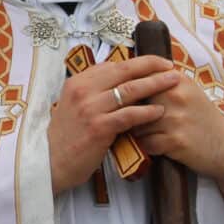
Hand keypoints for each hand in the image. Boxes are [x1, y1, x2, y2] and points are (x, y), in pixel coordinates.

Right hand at [47, 56, 175, 194]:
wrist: (51, 162)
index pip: (112, 65)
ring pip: (130, 90)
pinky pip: (129, 115)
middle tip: (170, 66)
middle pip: (124, 71)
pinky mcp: (98, 127)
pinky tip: (160, 111)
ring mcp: (90, 108)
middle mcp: (82, 90)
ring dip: (155, 84)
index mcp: (77, 82)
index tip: (155, 62)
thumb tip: (119, 80)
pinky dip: (147, 111)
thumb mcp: (74, 105)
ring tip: (173, 82)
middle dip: (151, 65)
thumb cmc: (66, 136)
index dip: (137, 61)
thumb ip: (93, 91)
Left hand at [129, 64, 223, 204]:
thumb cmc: (200, 116)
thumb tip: (127, 72)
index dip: (128, 88)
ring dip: (136, 131)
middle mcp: (175, 96)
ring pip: (136, 124)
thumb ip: (161, 80)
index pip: (140, 77)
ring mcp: (175, 119)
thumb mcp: (186, 90)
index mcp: (176, 80)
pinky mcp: (175, 141)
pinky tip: (154, 144)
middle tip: (126, 117)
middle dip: (127, 110)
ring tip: (145, 133)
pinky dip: (146, 146)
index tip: (123, 95)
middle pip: (133, 101)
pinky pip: (145, 143)